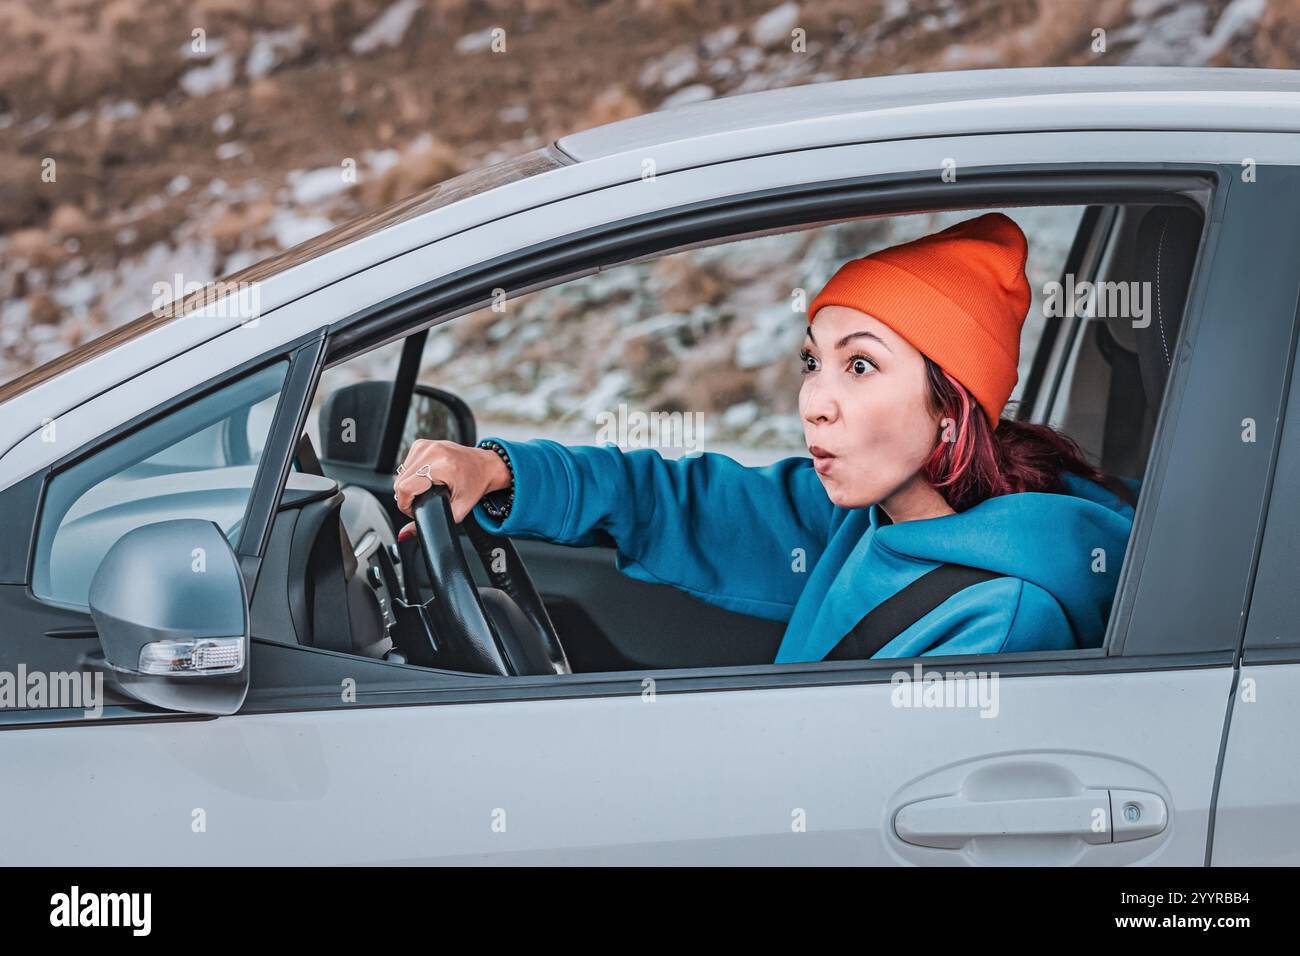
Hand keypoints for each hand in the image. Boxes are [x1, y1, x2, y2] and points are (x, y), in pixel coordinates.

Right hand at [393, 440, 511, 538]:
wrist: (486, 466)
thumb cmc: (476, 485)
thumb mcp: (458, 510)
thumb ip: (432, 523)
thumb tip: (405, 534)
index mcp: (442, 465)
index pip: (406, 487)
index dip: (406, 504)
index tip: (415, 510)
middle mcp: (432, 452)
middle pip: (400, 481)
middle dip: (407, 497)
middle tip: (423, 502)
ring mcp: (426, 445)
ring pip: (400, 473)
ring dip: (409, 486)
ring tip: (427, 490)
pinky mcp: (422, 443)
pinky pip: (406, 464)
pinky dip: (412, 475)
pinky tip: (426, 479)